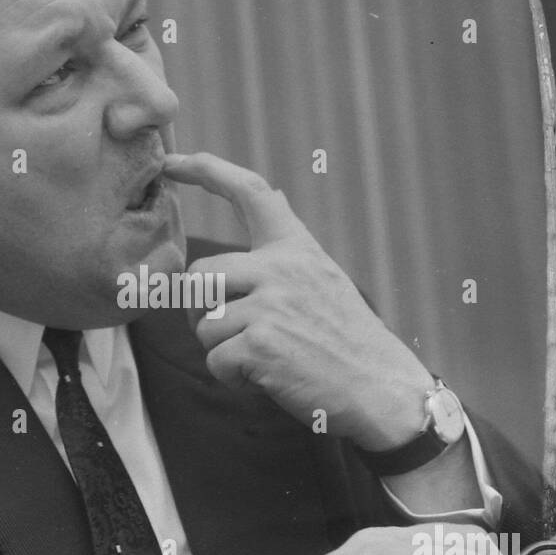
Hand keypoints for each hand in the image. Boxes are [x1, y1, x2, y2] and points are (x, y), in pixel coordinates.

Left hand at [162, 151, 432, 450]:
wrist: (382, 391)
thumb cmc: (349, 344)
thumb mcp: (324, 280)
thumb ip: (284, 257)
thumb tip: (262, 212)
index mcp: (297, 249)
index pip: (251, 192)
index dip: (207, 171)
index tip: (173, 162)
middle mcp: (282, 268)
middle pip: (199, 275)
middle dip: (201, 311)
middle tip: (231, 335)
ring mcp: (271, 305)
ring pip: (203, 324)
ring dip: (222, 350)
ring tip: (263, 359)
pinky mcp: (261, 344)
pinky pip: (215, 360)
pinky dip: (232, 379)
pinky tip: (267, 380)